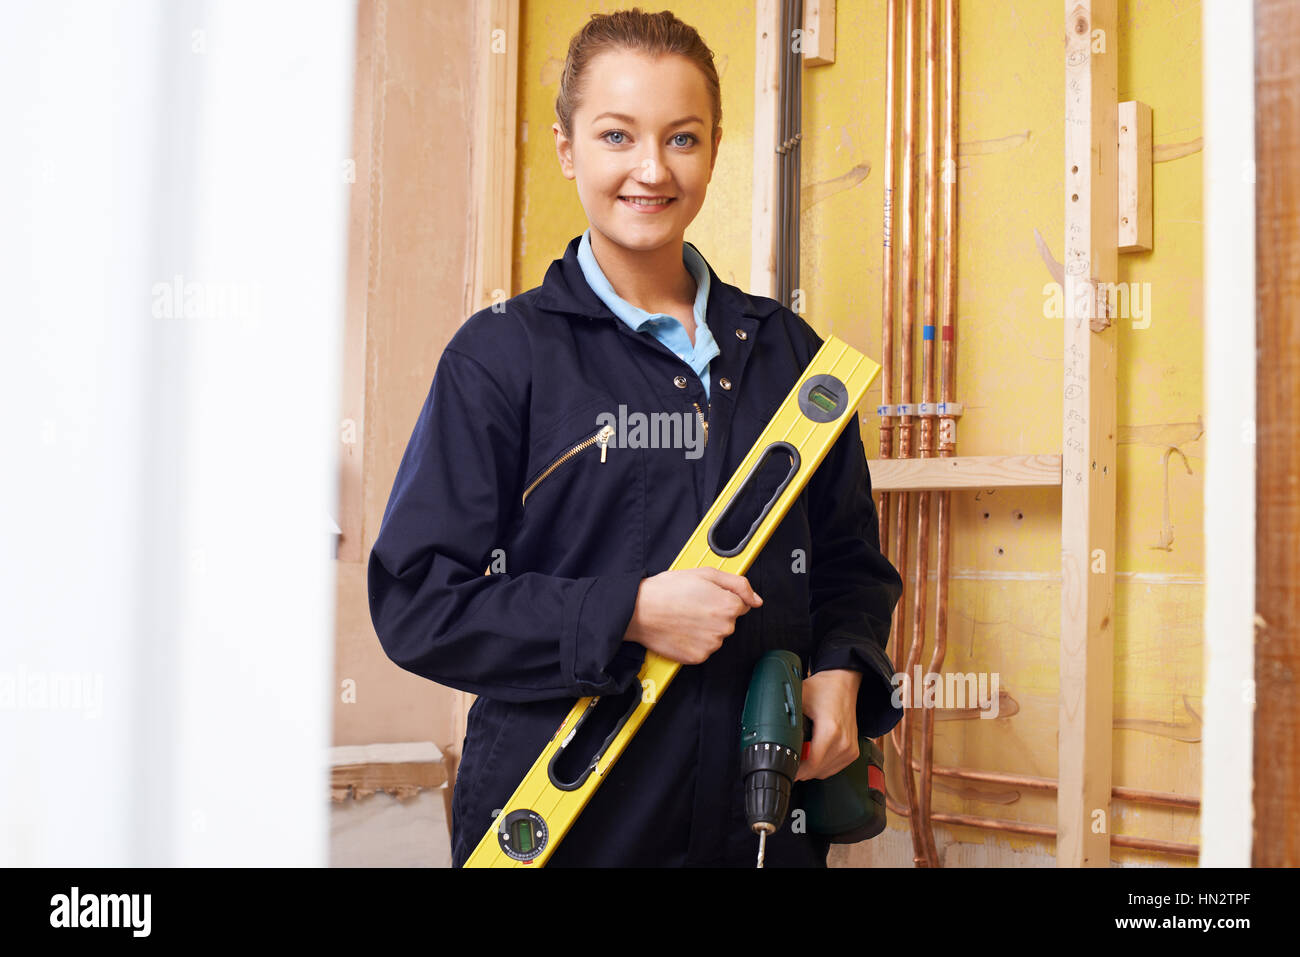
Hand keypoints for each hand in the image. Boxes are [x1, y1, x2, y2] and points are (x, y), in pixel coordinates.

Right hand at [622, 567, 761, 664]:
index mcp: (728, 606)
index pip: (741, 604)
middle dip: (715, 612)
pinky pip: (703, 649)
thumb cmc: (667, 590)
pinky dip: (695, 641)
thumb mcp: (705, 573)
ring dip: (705, 628)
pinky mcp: (698, 657)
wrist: (639, 610)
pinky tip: (682, 629)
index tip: (706, 595)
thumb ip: (738, 584)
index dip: (722, 597)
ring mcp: (711, 644)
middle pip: (729, 620)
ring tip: (684, 616)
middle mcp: (724, 627)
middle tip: (692, 604)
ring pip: (716, 635)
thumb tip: (756, 599)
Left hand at [795, 669, 861, 780]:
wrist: (843, 682)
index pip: (811, 764)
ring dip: (812, 768)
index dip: (796, 770)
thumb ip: (786, 716)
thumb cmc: (823, 688)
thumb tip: (771, 733)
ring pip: (825, 773)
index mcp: (830, 731)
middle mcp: (843, 742)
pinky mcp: (853, 751)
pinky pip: (834, 768)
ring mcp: (850, 748)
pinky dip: (822, 765)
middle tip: (790, 758)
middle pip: (817, 771)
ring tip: (802, 753)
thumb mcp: (799, 699)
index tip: (785, 768)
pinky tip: (814, 753)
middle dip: (801, 769)